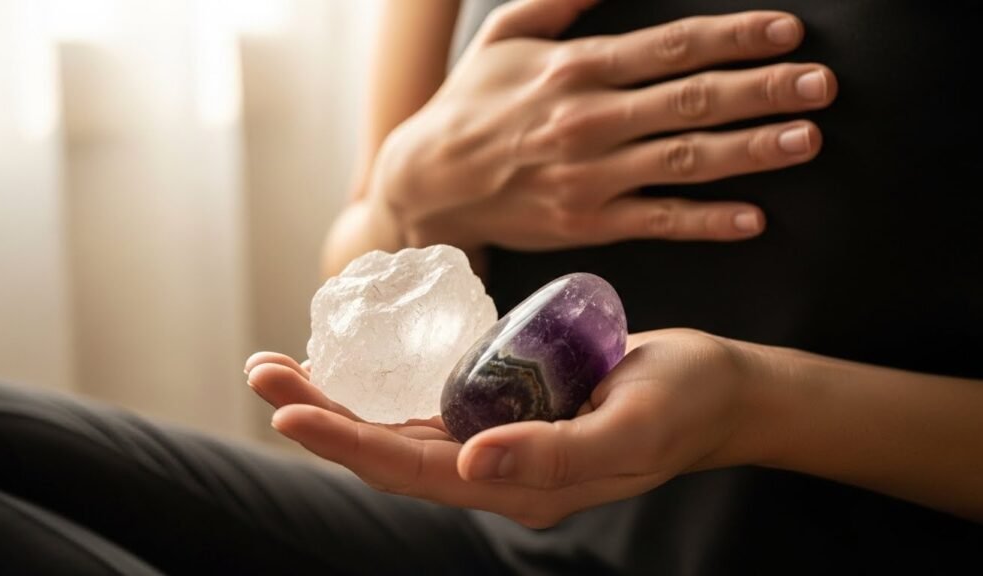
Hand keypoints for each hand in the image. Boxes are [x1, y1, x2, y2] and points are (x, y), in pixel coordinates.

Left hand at [245, 329, 755, 527]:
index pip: (413, 470)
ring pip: (401, 429)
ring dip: (339, 402)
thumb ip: (555, 454)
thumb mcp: (631, 427)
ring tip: (281, 368)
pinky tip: (352, 367)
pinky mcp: (507, 411)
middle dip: (321, 417)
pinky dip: (383, 388)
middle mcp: (498, 470)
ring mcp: (499, 442)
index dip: (347, 443)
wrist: (721, 391)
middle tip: (262, 373)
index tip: (287, 411)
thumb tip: (469, 463)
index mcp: (521, 486)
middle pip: (390, 452)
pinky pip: (431, 407)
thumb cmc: (685, 402)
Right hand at [372, 0, 836, 250]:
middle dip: (763, 90)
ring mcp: (592, 177)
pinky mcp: (589, 222)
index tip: (787, 32)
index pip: (672, 46)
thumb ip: (559, 0)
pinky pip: (659, 220)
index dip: (734, 37)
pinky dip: (707, 221)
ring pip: (685, 161)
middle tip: (821, 85)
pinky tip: (754, 217)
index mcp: (575, 68)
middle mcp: (590, 121)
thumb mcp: (504, 37)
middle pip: (692, 101)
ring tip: (806, 139)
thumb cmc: (470, 105)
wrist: (430, 183)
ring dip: (752, 150)